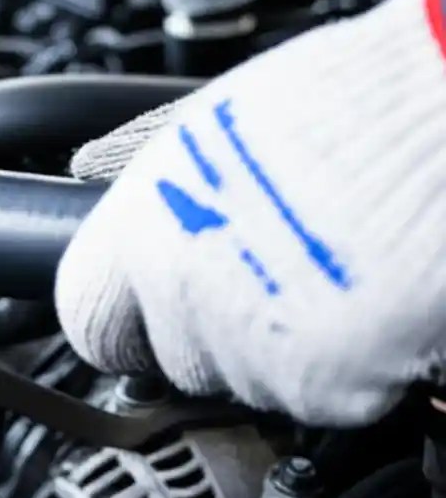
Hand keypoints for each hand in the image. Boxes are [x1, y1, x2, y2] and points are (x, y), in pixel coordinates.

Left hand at [56, 0, 445, 425]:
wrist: (444, 105)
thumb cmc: (350, 98)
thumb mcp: (220, 116)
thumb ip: (152, 168)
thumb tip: (87, 166)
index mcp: (145, 220)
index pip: (87, 319)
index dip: (125, 325)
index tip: (149, 321)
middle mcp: (182, 284)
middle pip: (178, 360)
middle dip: (221, 337)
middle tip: (276, 281)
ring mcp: (251, 337)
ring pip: (254, 385)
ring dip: (290, 351)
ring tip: (334, 273)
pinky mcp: (327, 377)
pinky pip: (330, 400)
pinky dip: (359, 371)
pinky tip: (373, 300)